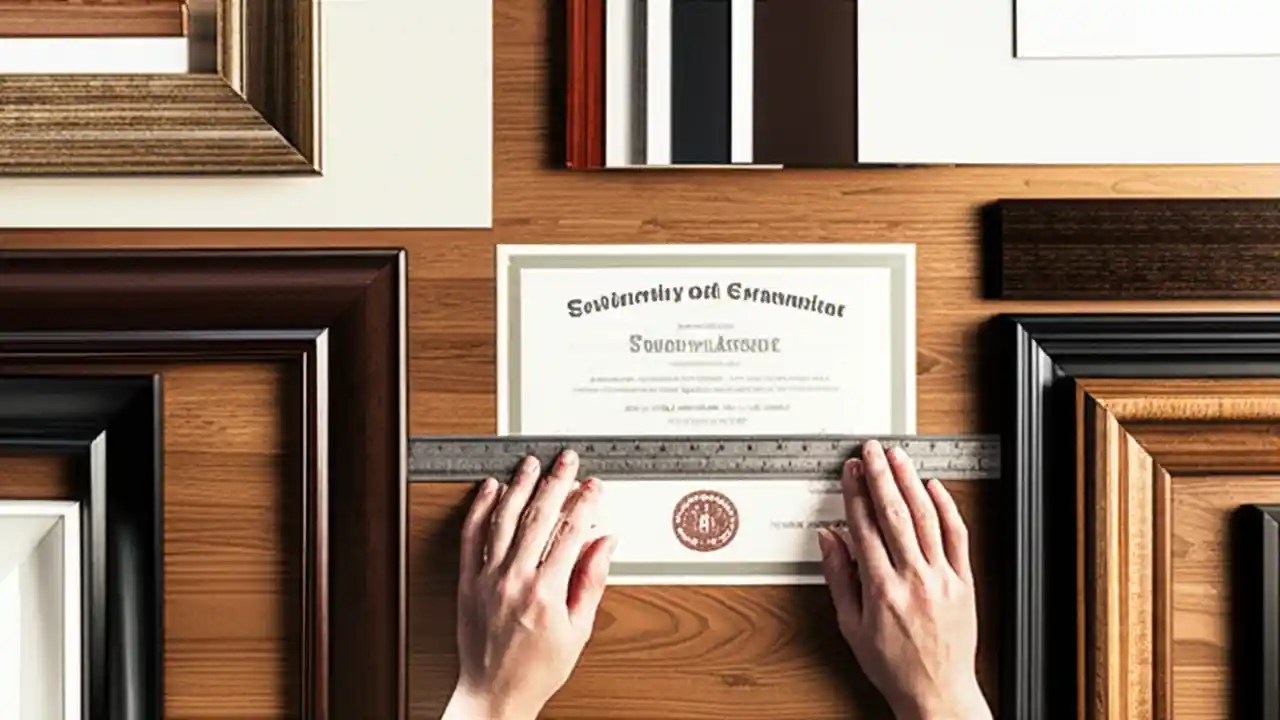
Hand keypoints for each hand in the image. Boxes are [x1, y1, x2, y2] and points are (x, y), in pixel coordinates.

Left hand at [443, 450, 616, 719]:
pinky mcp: (468, 581)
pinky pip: (472, 536)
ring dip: (519, 486)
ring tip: (531, 464)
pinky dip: (481, 509)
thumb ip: (591, 581)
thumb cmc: (537, 669)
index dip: (585, 503)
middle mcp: (514, 580)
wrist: (494, 693)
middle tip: (567, 460)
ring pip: (504, 519)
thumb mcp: (578, 630)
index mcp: (546, 593)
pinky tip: (490, 489)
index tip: (594, 487)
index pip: (571, 533)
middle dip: (557, 482)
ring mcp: (488, 578)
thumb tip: (603, 543)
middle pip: (539, 517)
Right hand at [817, 440, 990, 719]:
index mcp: (880, 590)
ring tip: (899, 458)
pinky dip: (947, 508)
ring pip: (926, 518)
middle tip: (871, 451)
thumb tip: (830, 540)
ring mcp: (941, 578)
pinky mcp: (963, 581)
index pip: (864, 527)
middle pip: (894, 514)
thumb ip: (839, 578)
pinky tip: (935, 488)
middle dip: (880, 477)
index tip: (850, 472)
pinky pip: (957, 537)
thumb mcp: (851, 626)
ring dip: (910, 483)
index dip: (855, 493)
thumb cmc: (893, 664)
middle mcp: (912, 579)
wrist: (936, 690)